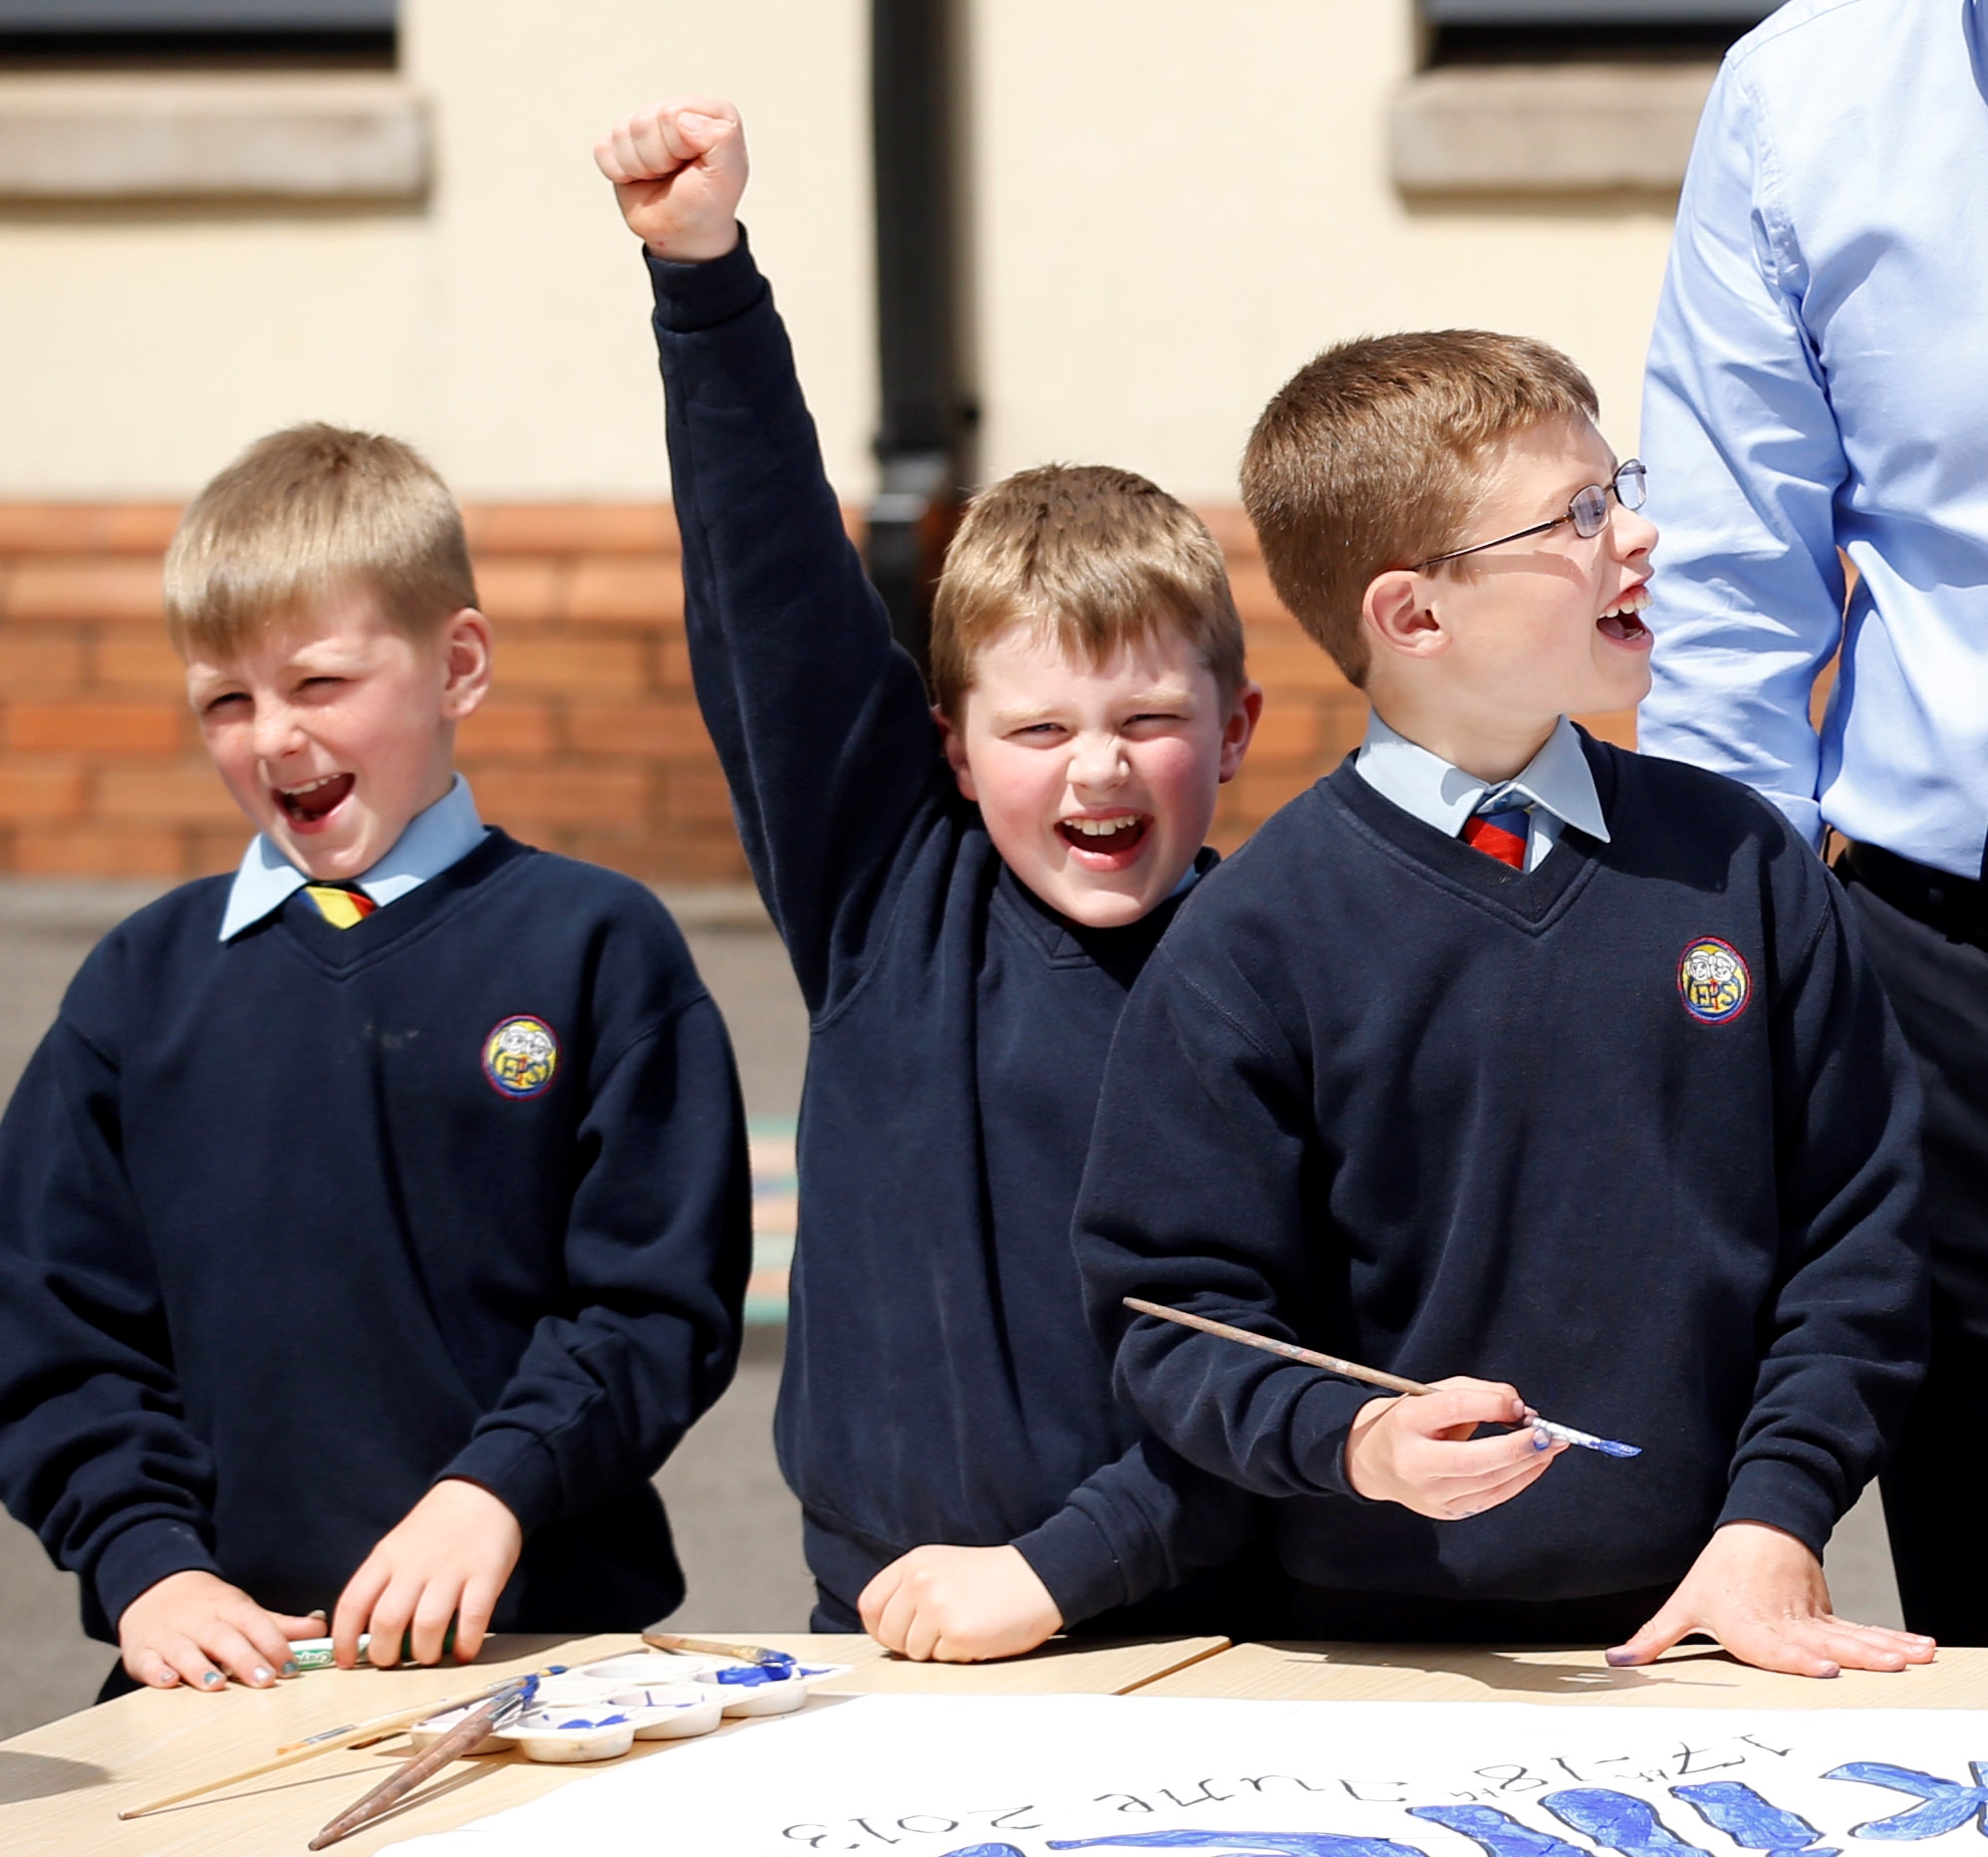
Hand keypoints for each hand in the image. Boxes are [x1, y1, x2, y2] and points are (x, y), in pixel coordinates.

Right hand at [118, 1569, 324, 1690]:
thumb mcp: (243, 1609)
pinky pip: (148, 1660)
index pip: (255, 1622)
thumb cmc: (209, 1607)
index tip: (291, 1667)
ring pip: (185, 1650)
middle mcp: (201, 1621)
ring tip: (217, 1686)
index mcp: (229, 1607)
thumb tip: (321, 1629)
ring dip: (200, 1667)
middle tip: (265, 1681)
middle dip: (245, 1659)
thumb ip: (279, 1624)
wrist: (154, 1588)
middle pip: (224, 1638)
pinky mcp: (142, 1651)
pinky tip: (167, 1682)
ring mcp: (170, 1635)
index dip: (274, 1644)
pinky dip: (156, 1671)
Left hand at [331, 1479, 522, 1667]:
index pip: (353, 1603)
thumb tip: (371, 1637)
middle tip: (395, 1661)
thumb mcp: (397, 1546)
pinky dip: (466, 1643)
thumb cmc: (436, 1527)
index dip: (344, 1640)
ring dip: (426, 1653)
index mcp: (386, 1557)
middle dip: (387, 1654)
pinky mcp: (486, 1573)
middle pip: (388, 1621)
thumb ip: (382, 1584)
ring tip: (431, 1656)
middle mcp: (414, 1564)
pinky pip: (473, 1618)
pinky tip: (465, 1651)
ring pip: (427, 1624)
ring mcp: (451, 1569)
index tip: (348, 1662)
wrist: (483, 1491)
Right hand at [594, 95, 746, 260]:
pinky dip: (621, 173)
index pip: (672, 112)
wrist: (683, 234)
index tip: (696, 166)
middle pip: (644, 122)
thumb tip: (682, 119)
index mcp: (709, 111)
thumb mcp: (728, 176)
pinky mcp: (620, 141)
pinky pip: (604, 149)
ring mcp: (647, 124)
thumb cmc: (707, 204)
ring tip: (660, 177)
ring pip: (622, 134)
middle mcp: (677, 110)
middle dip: (658, 159)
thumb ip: (723, 139)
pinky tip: (640, 178)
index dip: (679, 146)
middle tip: (675, 175)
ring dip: (641, 168)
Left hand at [858, 1544, 1063, 1662]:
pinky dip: (958, 1655)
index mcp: (914, 1563)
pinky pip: (941, 1661)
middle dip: (909, 1643)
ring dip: (936, 1650)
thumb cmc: (992, 1578)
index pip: (870, 1605)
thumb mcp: (943, 1566)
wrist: (1038, 1577)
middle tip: (938, 1633)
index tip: (897, 1633)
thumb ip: (910, 1588)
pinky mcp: (958, 1632)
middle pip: (889, 1634)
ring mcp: (938, 1606)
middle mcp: (921, 1581)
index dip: (880, 1627)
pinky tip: (978, 1634)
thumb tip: (884, 1627)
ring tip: (963, 1627)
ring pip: (913, 1652)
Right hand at [1345, 1378, 1564, 1518]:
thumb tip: (1520, 1410)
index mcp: (1406, 1422)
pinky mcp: (1447, 1512)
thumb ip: (1475, 1394)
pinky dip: (1520, 1479)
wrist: (1374, 1463)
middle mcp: (1414, 1462)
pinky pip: (1492, 1497)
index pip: (1454, 1407)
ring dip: (1528, 1463)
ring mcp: (1430, 1493)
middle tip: (1548, 1434)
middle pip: (1474, 1458)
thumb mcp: (1431, 1396)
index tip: (1518, 1404)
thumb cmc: (1410, 1423)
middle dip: (1518, 1447)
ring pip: (1489, 1481)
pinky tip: (1536, 1463)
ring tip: (1553, 1445)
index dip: (1492, 1404)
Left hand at [1607, 1520, 1937, 1676]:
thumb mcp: (1684, 1603)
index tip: (1825, 1666)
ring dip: (1883, 1648)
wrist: (1758, 1527)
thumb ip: (1655, 1638)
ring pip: (1850, 1636)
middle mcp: (1784, 1624)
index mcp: (1749, 1625)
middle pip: (1823, 1642)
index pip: (1775, 1645)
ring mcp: (1812, 1619)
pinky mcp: (1829, 1615)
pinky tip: (1920, 1648)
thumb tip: (1617, 1661)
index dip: (1799, 1656)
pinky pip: (1862, 1633)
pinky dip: (1891, 1640)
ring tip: (1912, 1657)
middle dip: (1856, 1656)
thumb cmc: (1718, 1573)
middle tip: (1887, 1664)